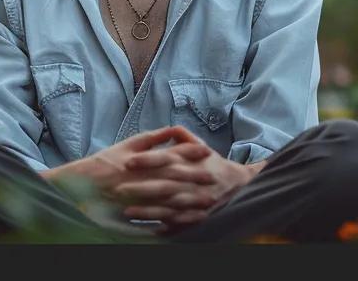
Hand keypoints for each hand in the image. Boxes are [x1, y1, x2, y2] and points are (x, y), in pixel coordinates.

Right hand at [40, 126, 214, 204]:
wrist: (79, 184)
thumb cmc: (103, 164)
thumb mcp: (126, 145)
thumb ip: (151, 138)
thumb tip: (174, 130)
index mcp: (141, 158)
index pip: (171, 153)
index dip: (190, 153)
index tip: (207, 152)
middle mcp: (141, 175)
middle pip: (174, 176)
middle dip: (195, 177)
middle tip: (214, 178)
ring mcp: (138, 195)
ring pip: (168, 198)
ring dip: (189, 200)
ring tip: (206, 203)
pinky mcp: (133, 212)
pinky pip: (154, 218)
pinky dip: (169, 220)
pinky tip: (182, 222)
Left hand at [118, 129, 262, 231]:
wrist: (238, 184)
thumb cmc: (212, 162)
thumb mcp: (200, 145)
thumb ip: (182, 136)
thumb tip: (169, 128)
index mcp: (190, 161)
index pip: (166, 158)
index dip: (147, 159)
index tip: (128, 161)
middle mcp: (192, 180)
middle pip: (164, 184)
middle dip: (141, 188)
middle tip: (118, 190)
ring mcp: (195, 200)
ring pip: (169, 206)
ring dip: (148, 210)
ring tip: (127, 212)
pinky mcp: (198, 215)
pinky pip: (180, 223)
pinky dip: (166, 226)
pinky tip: (149, 229)